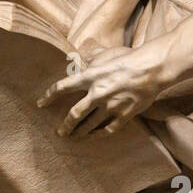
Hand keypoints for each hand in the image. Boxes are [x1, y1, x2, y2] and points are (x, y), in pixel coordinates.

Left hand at [38, 43, 165, 136]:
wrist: (151, 69)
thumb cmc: (128, 58)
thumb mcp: (105, 54)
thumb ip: (90, 59)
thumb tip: (79, 59)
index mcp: (90, 77)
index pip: (62, 87)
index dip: (49, 96)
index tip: (40, 103)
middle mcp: (97, 94)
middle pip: (75, 114)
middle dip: (65, 125)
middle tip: (60, 132)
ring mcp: (110, 106)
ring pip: (90, 124)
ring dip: (79, 132)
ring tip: (74, 137)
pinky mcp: (124, 115)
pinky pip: (108, 129)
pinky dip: (99, 134)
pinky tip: (93, 137)